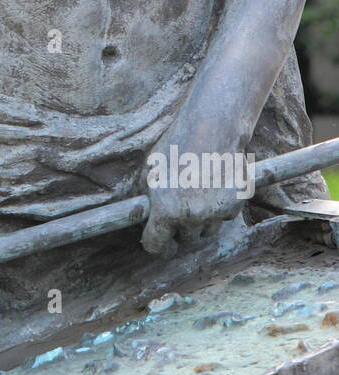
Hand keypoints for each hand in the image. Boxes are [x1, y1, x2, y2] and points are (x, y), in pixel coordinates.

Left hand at [141, 133, 246, 256]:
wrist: (211, 128)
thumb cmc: (176, 146)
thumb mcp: (150, 171)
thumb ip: (146, 198)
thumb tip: (142, 216)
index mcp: (165, 211)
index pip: (157, 246)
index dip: (156, 243)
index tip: (159, 240)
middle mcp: (190, 217)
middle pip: (185, 240)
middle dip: (180, 229)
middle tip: (179, 212)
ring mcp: (214, 213)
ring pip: (206, 232)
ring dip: (201, 222)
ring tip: (196, 198)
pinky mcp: (234, 206)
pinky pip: (223, 218)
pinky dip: (219, 209)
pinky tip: (213, 188)